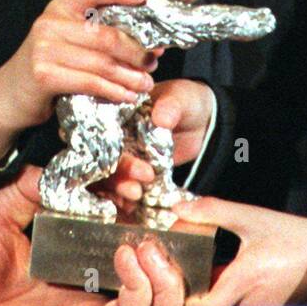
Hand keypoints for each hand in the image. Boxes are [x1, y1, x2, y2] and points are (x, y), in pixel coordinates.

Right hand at [0, 0, 158, 163]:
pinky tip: (126, 96)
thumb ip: (99, 36)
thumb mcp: (67, 40)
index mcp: (59, 7)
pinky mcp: (44, 74)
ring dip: (129, 76)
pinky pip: (90, 82)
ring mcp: (45, 48)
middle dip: (136, 51)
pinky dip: (113, 91)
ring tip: (145, 84)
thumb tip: (150, 45)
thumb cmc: (48, 65)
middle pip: (106, 35)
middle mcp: (50, 23)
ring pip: (101, 62)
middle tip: (152, 62)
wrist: (9, 94)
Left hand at [0, 165, 187, 305]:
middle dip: (183, 244)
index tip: (142, 175)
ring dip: (170, 269)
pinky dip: (143, 285)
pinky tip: (126, 255)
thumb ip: (35, 186)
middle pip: (168, 279)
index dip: (148, 204)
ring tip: (149, 239)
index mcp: (84, 262)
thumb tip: (67, 163)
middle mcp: (98, 291)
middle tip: (176, 212)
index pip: (138, 236)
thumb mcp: (1, 214)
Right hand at [104, 78, 215, 201]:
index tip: (126, 160)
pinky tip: (133, 207)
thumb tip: (161, 118)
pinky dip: (127, 198)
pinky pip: (126, 187)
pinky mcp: (136, 173)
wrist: (203, 122)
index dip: (107, 147)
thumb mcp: (180, 98)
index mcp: (118, 111)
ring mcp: (125, 156)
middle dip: (117, 174)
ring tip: (136, 195)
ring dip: (119, 188)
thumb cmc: (186, 102)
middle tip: (137, 185)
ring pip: (110, 176)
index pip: (103, 129)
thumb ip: (171, 107)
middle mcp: (115, 136)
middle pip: (103, 158)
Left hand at [173, 197, 306, 305]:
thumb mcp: (253, 217)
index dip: (188, 302)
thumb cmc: (296, 239)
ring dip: (211, 303)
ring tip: (209, 279)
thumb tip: (181, 208)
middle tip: (190, 280)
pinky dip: (227, 305)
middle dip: (195, 303)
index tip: (184, 283)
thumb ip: (214, 211)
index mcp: (246, 281)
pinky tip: (228, 284)